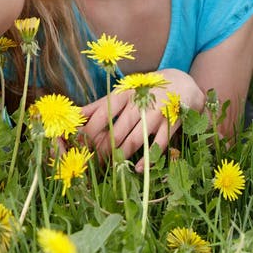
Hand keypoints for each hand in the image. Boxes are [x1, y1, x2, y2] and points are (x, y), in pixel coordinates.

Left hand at [80, 68, 204, 171]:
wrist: (179, 83)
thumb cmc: (142, 92)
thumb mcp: (120, 94)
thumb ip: (98, 106)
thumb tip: (74, 115)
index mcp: (122, 95)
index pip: (100, 117)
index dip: (89, 135)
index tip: (80, 148)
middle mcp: (138, 104)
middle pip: (115, 132)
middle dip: (102, 151)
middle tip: (93, 164)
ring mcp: (155, 114)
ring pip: (134, 140)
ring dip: (121, 156)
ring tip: (111, 167)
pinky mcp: (170, 125)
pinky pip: (158, 146)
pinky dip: (147, 160)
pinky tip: (137, 169)